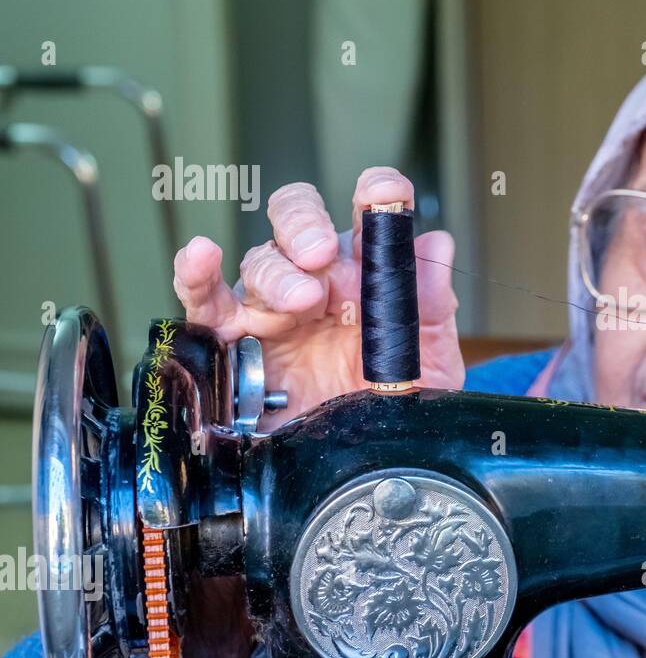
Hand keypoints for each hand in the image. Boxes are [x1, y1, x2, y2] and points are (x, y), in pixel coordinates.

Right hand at [173, 167, 464, 427]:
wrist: (363, 465)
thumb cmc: (394, 406)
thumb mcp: (429, 360)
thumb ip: (431, 304)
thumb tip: (437, 243)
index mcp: (368, 275)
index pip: (368, 218)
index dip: (374, 195)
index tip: (381, 193)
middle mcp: (317, 283)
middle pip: (297, 223)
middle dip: (306, 225)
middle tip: (321, 253)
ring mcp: (272, 310)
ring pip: (260, 263)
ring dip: (278, 274)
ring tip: (303, 300)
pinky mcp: (233, 343)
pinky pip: (205, 302)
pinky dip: (196, 274)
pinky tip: (201, 255)